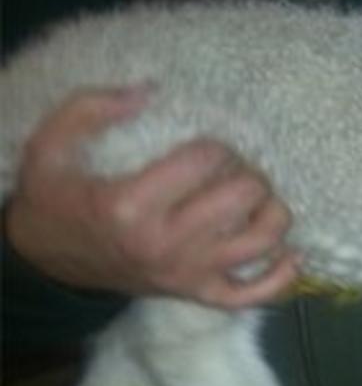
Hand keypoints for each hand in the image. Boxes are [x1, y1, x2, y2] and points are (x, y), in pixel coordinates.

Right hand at [4, 86, 299, 308]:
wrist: (45, 263)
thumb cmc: (55, 199)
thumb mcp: (49, 147)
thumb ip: (91, 110)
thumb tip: (148, 90)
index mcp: (131, 205)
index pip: (205, 161)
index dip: (217, 144)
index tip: (208, 145)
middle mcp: (166, 244)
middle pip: (243, 197)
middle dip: (248, 171)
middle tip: (237, 167)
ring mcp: (187, 274)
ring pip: (260, 242)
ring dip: (274, 212)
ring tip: (261, 197)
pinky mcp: (197, 294)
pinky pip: (253, 295)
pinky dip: (281, 277)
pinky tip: (292, 253)